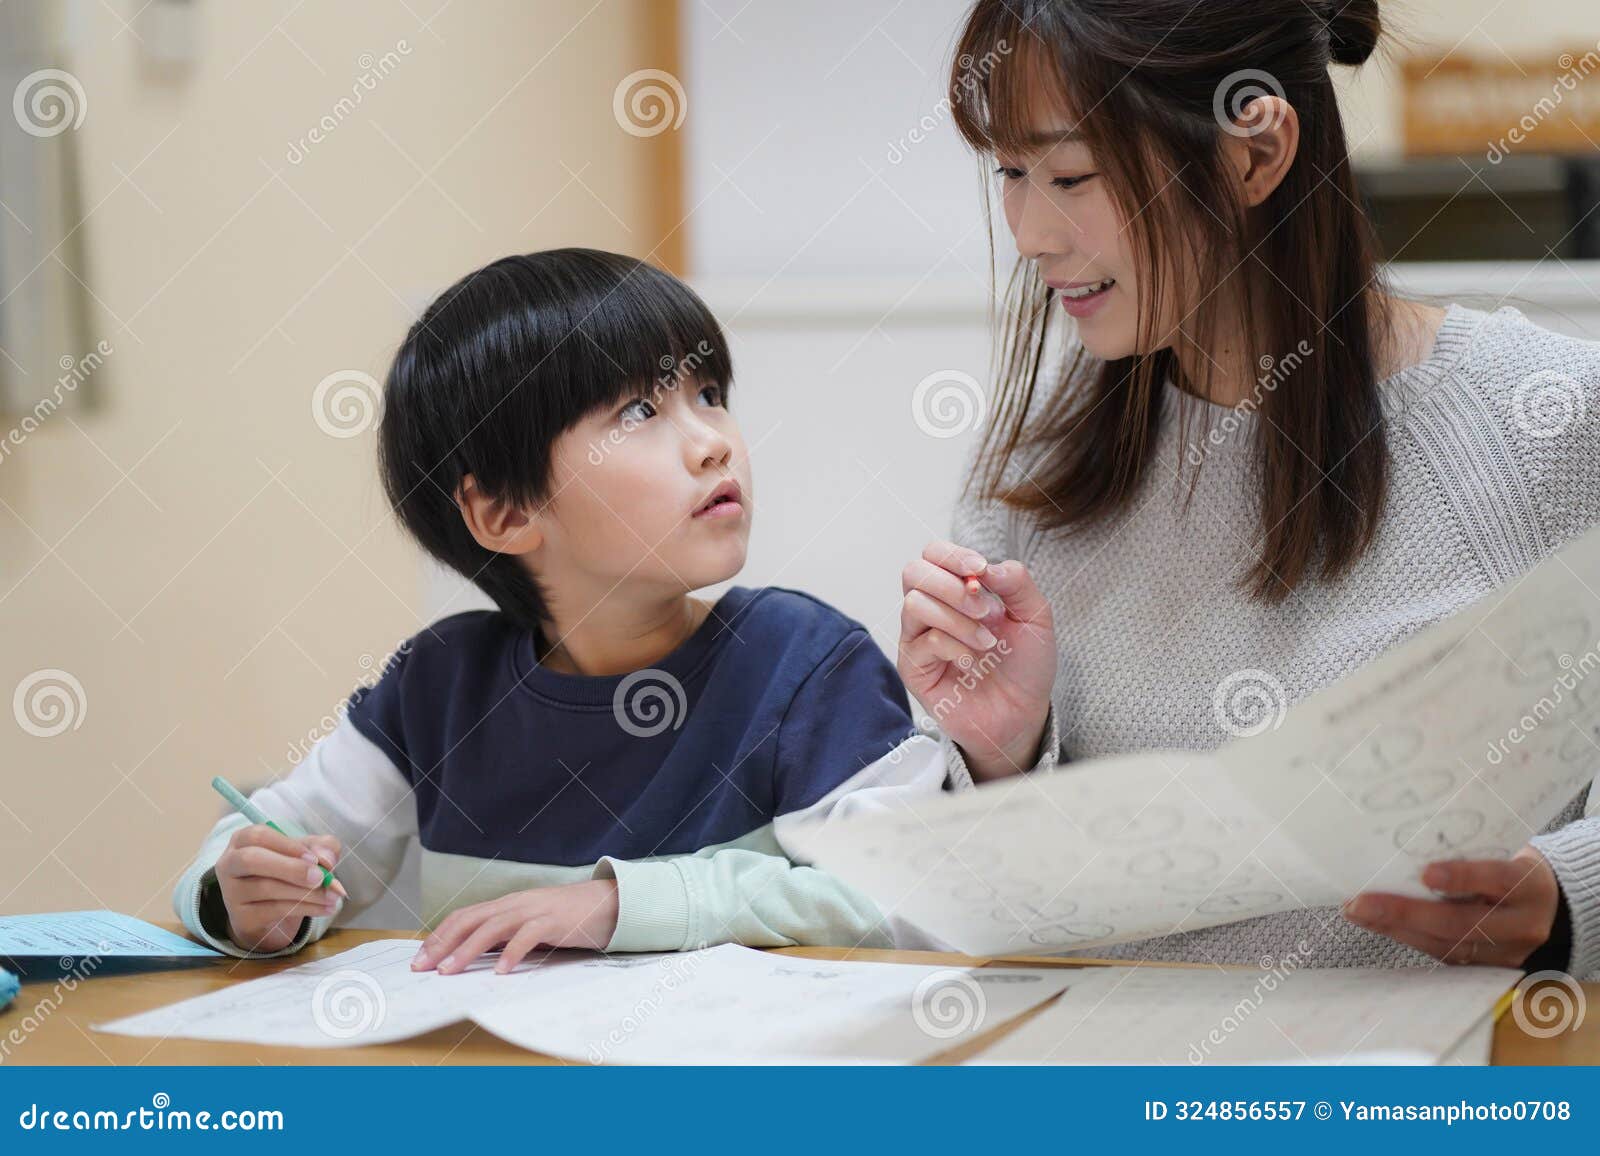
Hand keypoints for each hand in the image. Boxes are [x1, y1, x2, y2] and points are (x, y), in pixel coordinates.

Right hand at [215, 824, 347, 952]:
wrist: (271, 918)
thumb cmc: (286, 875)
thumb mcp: (305, 854)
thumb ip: (320, 848)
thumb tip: (326, 858)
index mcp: (243, 840)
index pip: (258, 836)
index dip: (287, 845)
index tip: (314, 858)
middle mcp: (230, 864)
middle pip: (252, 860)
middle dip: (290, 868)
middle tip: (320, 877)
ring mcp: (232, 893)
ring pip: (266, 888)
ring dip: (305, 892)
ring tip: (332, 895)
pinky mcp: (241, 918)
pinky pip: (274, 910)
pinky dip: (305, 908)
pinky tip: (325, 908)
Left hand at [410, 879, 620, 974]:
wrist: (609, 902)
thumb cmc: (569, 918)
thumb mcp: (532, 925)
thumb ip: (508, 935)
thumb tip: (477, 956)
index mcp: (508, 905)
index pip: (465, 915)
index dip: (439, 935)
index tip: (420, 958)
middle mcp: (516, 903)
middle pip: (470, 919)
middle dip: (442, 943)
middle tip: (422, 967)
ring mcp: (534, 910)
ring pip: (492, 927)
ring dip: (467, 950)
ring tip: (450, 971)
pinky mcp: (554, 921)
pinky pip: (528, 935)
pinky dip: (512, 953)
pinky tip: (501, 972)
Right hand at [899, 539, 1057, 780]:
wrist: (1022, 712)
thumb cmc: (1025, 664)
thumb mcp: (1036, 616)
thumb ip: (1016, 582)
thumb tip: (985, 567)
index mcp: (956, 590)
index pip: (933, 554)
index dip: (953, 555)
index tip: (981, 571)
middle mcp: (931, 609)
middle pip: (913, 572)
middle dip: (952, 586)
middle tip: (986, 610)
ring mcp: (918, 638)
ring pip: (915, 604)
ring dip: (958, 620)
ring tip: (987, 642)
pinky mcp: (914, 668)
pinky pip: (925, 642)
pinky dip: (956, 648)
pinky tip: (973, 664)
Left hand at [1342, 847, 1560, 965]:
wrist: (1550, 907)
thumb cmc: (1513, 869)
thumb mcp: (1504, 853)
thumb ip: (1468, 852)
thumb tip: (1402, 840)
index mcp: (1528, 886)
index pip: (1498, 880)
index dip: (1463, 877)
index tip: (1426, 873)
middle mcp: (1521, 924)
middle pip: (1461, 923)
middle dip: (1405, 913)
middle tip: (1361, 902)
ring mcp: (1505, 952)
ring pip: (1446, 944)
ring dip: (1395, 928)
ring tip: (1357, 912)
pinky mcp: (1486, 967)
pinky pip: (1442, 954)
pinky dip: (1405, 937)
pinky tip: (1376, 923)